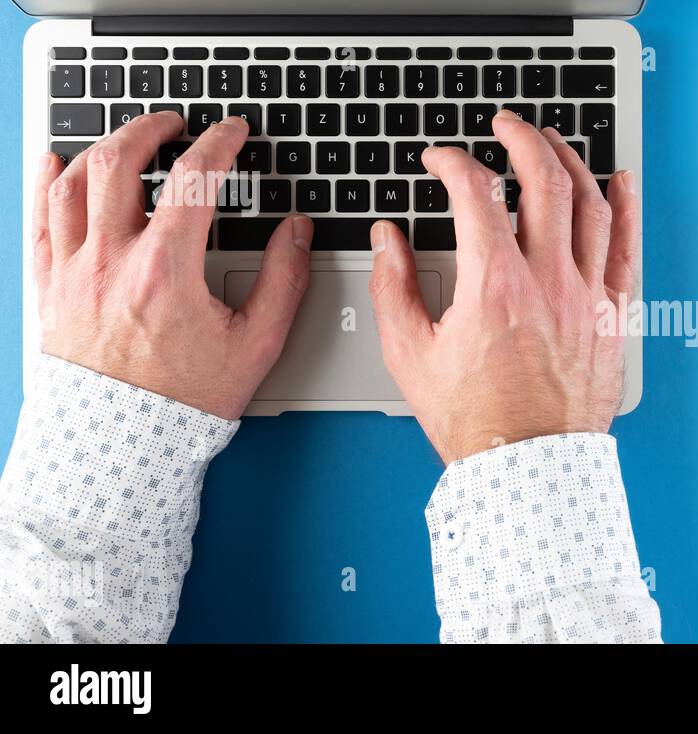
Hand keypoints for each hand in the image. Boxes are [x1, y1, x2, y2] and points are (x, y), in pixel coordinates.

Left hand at [31, 113, 313, 419]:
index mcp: (165, 271)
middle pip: (119, 162)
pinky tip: (56, 162)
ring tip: (125, 140)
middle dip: (151, 129)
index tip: (232, 132)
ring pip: (73, 182)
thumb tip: (296, 233)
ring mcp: (73, 272)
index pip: (194, 180)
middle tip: (174, 124)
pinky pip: (39, 219)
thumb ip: (283, 281)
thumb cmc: (185, 401)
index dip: (219, 144)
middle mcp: (111, 261)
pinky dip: (47, 182)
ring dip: (101, 148)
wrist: (124, 446)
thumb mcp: (255, 344)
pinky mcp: (50, 288)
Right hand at [368, 109, 640, 463]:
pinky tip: (620, 181)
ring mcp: (586, 295)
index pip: (476, 192)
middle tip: (504, 124)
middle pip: (543, 180)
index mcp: (494, 285)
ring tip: (554, 140)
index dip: (452, 162)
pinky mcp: (612, 315)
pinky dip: (625, 207)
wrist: (528, 468)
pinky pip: (628, 247)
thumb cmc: (473, 420)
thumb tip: (388, 238)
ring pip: (590, 204)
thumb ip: (394, 287)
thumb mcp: (410, 355)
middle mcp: (547, 280)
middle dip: (521, 137)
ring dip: (571, 160)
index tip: (439, 160)